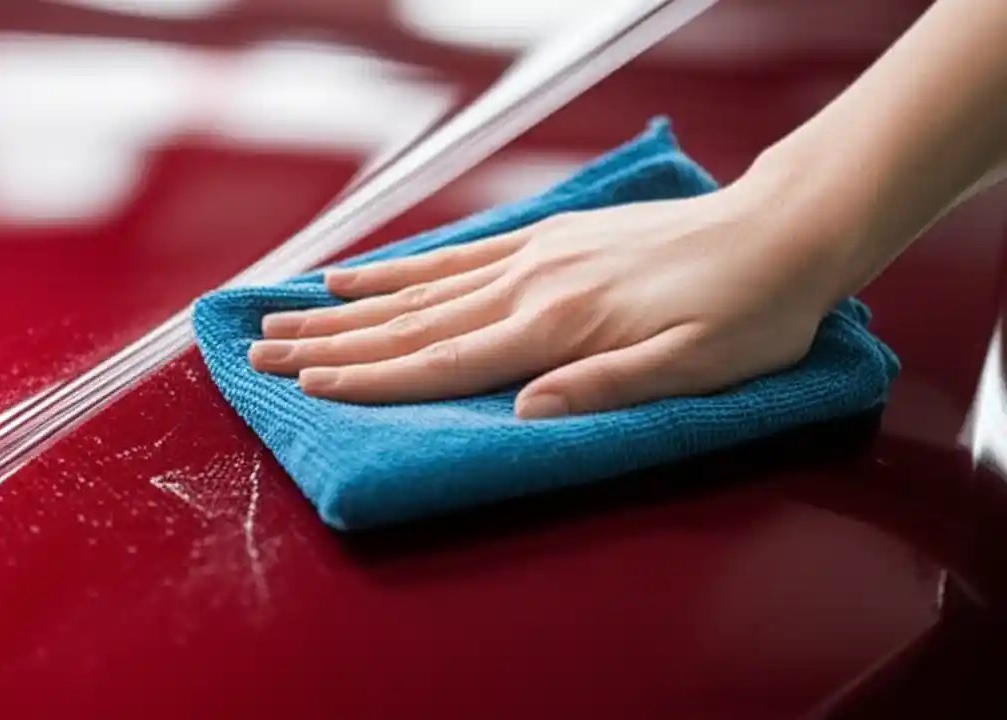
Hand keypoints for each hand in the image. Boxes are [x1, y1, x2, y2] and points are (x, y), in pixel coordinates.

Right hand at [248, 184, 841, 418]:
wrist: (779, 231)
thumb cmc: (747, 313)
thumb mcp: (697, 370)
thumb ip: (606, 389)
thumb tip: (525, 411)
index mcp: (559, 328)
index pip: (443, 360)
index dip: (370, 379)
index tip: (305, 388)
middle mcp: (530, 286)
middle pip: (410, 323)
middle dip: (330, 344)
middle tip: (260, 353)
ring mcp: (532, 256)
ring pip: (419, 289)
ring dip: (346, 309)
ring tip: (286, 318)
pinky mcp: (544, 239)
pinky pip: (455, 255)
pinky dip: (399, 268)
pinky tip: (359, 275)